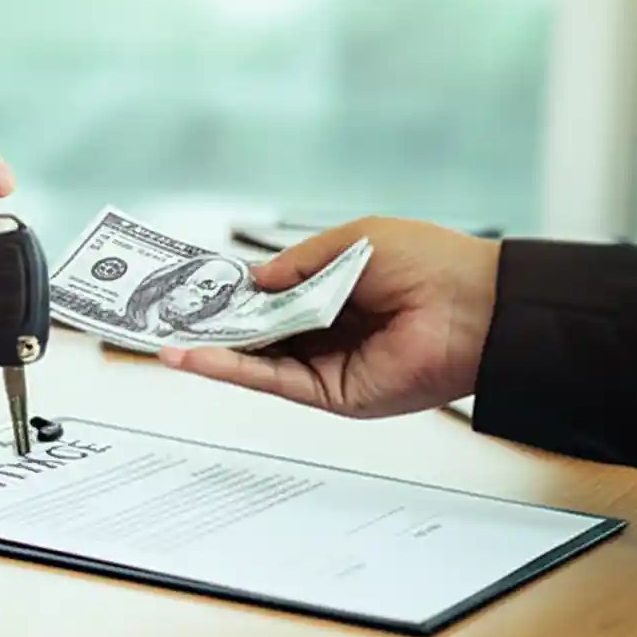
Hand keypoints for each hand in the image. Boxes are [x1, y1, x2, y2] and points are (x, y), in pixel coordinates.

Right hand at [158, 218, 501, 417]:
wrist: (475, 306)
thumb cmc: (427, 262)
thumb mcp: (348, 243)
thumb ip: (294, 265)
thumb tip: (250, 280)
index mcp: (333, 290)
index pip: (269, 296)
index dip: (229, 294)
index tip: (188, 288)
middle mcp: (326, 330)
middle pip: (255, 332)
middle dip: (210, 325)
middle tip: (161, 317)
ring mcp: (326, 364)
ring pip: (255, 360)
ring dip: (208, 350)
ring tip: (162, 338)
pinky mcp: (331, 393)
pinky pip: (272, 381)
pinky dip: (230, 370)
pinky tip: (195, 357)